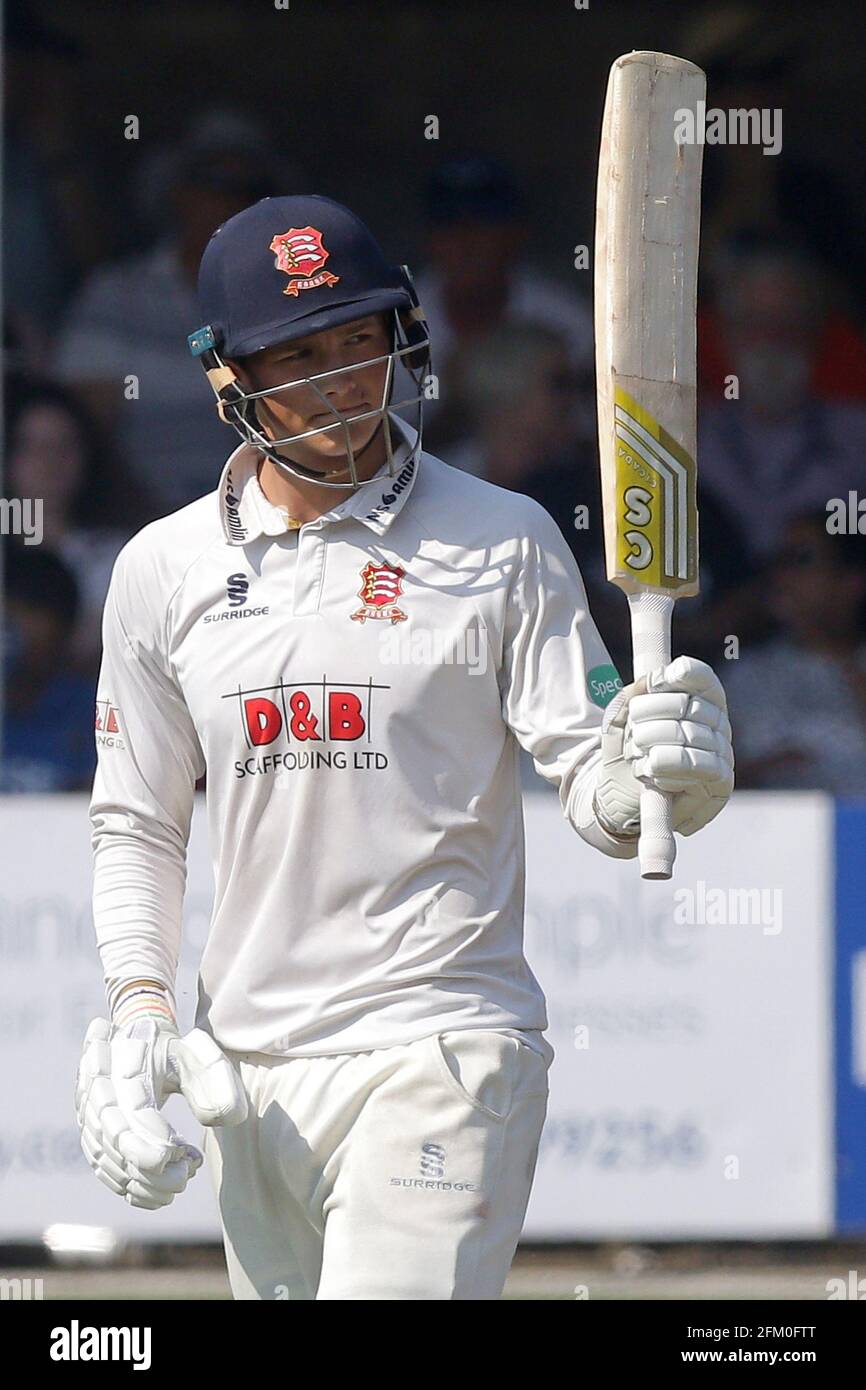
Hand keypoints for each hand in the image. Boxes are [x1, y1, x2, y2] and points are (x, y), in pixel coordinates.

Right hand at [74, 1016, 247, 1208]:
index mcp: (124, 1064)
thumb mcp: (196, 1052)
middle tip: (185, 1176)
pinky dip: (131, 1189)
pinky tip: (161, 1193)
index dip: (152, 1140)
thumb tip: (224, 1120)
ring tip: (181, 1180)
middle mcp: (98, 1092)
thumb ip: (214, 1079)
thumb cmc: (171, 1048)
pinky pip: (104, 1170)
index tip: (182, 1153)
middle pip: (115, 1142)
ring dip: (144, 1183)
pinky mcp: (91, 1135)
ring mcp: (90, 1115)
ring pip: (108, 1162)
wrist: (134, 1036)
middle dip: (150, 1169)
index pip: (130, 1112)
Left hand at [594, 655, 733, 838]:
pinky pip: (696, 766)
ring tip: (639, 758)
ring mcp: (723, 752)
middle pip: (684, 704)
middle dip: (646, 716)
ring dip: (651, 745)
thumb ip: (629, 698)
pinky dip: (667, 768)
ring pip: (687, 735)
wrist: (624, 801)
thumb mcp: (619, 723)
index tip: (653, 681)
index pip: (701, 678)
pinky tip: (654, 774)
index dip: (679, 674)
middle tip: (633, 735)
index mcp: (698, 701)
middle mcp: (717, 723)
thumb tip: (645, 682)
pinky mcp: (721, 782)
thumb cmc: (628, 756)